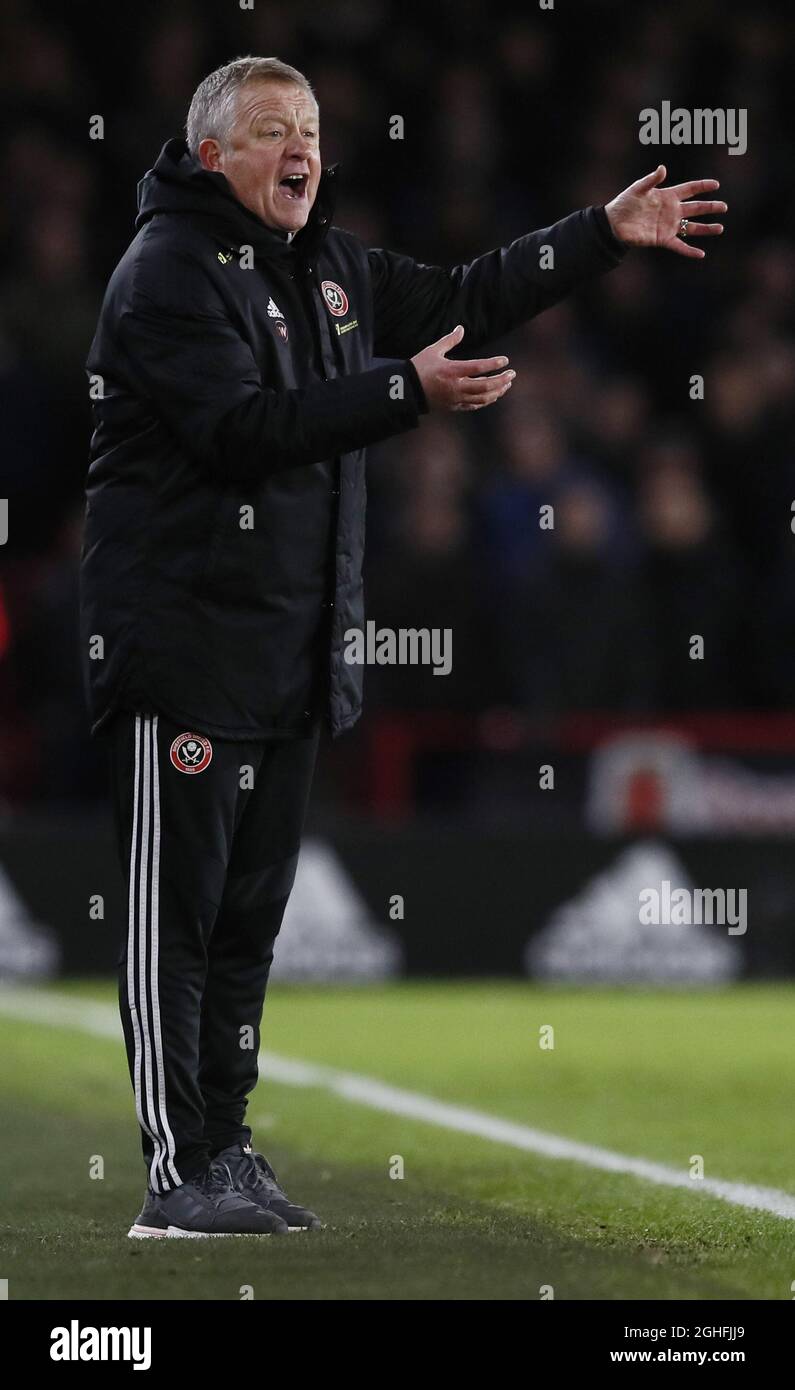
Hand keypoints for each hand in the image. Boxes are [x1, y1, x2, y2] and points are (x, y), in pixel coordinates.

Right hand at [411, 325, 514, 411]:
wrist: (408, 390)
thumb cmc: (419, 368)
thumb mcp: (433, 350)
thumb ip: (450, 340)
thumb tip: (461, 328)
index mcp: (451, 371)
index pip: (477, 368)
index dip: (493, 364)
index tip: (505, 361)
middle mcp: (456, 386)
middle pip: (485, 386)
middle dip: (501, 380)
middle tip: (512, 374)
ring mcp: (456, 398)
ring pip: (483, 398)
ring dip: (497, 391)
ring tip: (506, 384)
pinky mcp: (454, 406)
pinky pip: (475, 405)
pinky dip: (486, 400)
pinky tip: (494, 395)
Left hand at [604, 164, 726, 259]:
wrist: (614, 223)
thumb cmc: (625, 202)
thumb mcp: (638, 188)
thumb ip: (651, 179)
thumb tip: (663, 168)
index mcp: (668, 196)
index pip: (690, 189)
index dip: (702, 186)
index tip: (716, 184)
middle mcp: (672, 211)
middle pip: (696, 208)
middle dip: (710, 207)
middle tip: (724, 207)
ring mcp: (669, 226)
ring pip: (692, 227)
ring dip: (706, 228)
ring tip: (720, 228)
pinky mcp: (663, 239)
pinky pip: (679, 246)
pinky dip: (690, 251)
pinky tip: (701, 254)